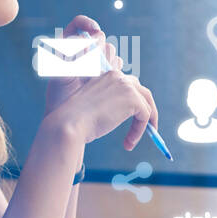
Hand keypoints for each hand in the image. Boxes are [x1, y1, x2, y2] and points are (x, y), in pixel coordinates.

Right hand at [42, 22, 158, 151]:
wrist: (70, 123)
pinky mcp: (133, 100)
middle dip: (146, 110)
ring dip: (144, 124)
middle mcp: (118, 76)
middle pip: (143, 92)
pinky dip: (139, 131)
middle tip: (146, 127)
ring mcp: (126, 86)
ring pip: (147, 105)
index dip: (134, 103)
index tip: (135, 117)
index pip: (129, 86)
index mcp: (107, 75)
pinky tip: (128, 142)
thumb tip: (123, 112)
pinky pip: (145, 117)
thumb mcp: (93, 105)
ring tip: (133, 139)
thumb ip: (109, 103)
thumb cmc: (75, 119)